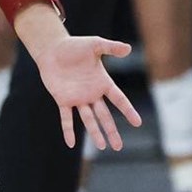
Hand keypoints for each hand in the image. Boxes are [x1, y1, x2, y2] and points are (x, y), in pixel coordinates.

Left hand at [33, 34, 142, 151]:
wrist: (53, 49)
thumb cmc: (75, 46)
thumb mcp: (95, 44)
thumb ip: (111, 47)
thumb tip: (129, 48)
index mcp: (102, 82)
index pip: (119, 99)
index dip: (128, 111)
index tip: (137, 123)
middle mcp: (92, 94)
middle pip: (104, 116)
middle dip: (111, 130)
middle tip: (119, 147)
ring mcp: (77, 98)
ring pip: (88, 119)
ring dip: (95, 133)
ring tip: (102, 147)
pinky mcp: (62, 100)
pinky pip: (66, 118)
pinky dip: (68, 130)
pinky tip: (71, 143)